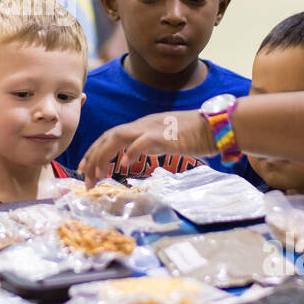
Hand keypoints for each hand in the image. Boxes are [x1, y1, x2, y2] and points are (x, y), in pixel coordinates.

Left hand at [78, 109, 216, 182]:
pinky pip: (142, 142)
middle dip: (92, 157)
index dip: (95, 151)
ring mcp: (153, 128)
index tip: (85, 169)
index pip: (111, 136)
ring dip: (103, 156)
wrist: (217, 126)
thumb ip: (150, 146)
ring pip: (118, 137)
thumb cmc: (195, 136)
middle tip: (85, 179)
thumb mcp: (165, 141)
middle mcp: (143, 125)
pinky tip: (124, 165)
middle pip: (108, 137)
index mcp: (143, 126)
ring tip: (97, 176)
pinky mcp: (165, 135)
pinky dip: (131, 152)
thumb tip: (136, 156)